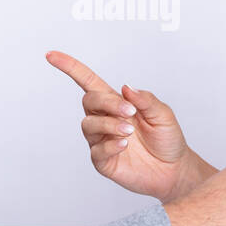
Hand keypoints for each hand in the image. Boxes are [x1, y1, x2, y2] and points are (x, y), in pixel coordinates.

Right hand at [46, 50, 211, 201]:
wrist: (174, 170)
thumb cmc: (167, 139)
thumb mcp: (163, 114)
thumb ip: (145, 99)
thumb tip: (126, 87)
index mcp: (116, 103)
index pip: (87, 81)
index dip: (69, 67)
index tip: (51, 55)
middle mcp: (104, 119)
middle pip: (89, 100)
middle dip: (107, 103)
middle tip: (130, 112)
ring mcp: (101, 140)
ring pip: (89, 125)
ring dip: (109, 125)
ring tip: (129, 131)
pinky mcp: (103, 160)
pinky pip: (96, 151)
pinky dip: (110, 145)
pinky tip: (124, 145)